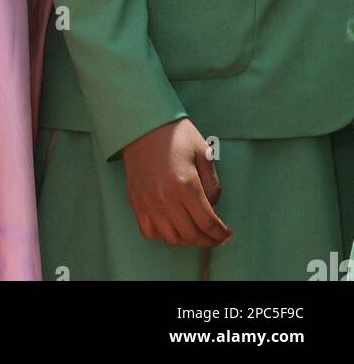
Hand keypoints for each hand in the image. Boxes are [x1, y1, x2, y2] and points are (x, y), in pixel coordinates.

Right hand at [121, 118, 230, 248]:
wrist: (143, 124)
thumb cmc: (176, 135)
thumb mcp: (204, 152)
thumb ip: (213, 184)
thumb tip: (212, 209)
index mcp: (186, 184)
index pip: (208, 223)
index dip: (221, 234)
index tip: (227, 235)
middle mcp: (166, 198)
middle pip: (191, 235)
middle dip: (208, 239)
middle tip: (214, 236)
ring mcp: (148, 202)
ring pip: (172, 238)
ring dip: (187, 239)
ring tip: (195, 231)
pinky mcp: (136, 202)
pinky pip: (149, 233)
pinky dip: (163, 235)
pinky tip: (172, 226)